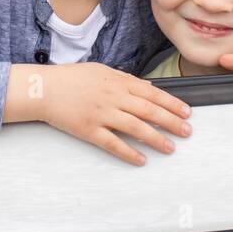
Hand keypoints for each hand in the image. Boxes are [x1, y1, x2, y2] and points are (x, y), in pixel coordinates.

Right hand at [28, 63, 192, 165]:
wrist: (45, 89)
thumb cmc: (73, 79)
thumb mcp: (103, 71)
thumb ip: (127, 80)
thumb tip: (149, 88)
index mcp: (119, 82)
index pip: (153, 94)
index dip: (172, 104)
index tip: (187, 113)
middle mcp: (114, 98)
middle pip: (149, 111)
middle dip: (172, 122)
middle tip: (187, 131)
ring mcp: (102, 114)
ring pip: (135, 128)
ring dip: (156, 139)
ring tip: (170, 147)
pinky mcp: (89, 130)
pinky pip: (113, 144)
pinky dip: (129, 152)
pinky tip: (141, 159)